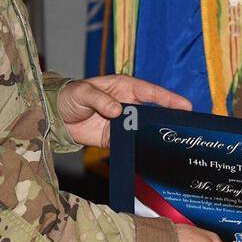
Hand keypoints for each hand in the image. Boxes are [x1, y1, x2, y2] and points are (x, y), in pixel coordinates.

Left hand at [57, 74, 191, 148]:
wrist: (54, 116)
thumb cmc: (70, 95)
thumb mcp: (83, 92)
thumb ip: (100, 100)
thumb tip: (117, 110)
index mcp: (124, 88)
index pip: (151, 92)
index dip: (169, 99)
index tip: (185, 106)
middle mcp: (127, 104)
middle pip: (153, 111)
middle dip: (169, 118)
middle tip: (186, 127)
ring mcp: (122, 122)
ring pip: (144, 128)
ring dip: (155, 134)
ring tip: (173, 142)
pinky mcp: (114, 138)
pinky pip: (130, 143)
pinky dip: (139, 147)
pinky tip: (150, 153)